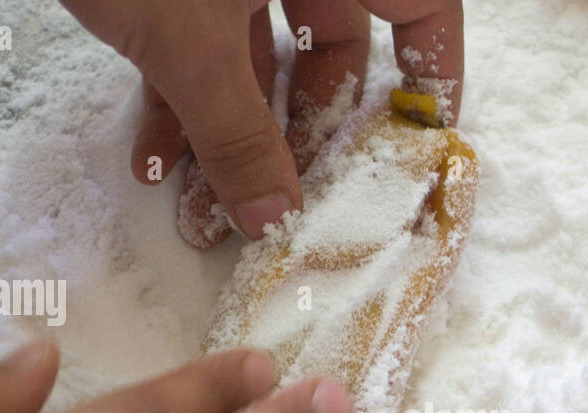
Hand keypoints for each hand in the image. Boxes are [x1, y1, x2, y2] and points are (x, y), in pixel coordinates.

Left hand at [61, 0, 464, 241]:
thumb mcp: (189, 41)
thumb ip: (236, 132)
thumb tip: (274, 217)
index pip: (423, 8)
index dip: (433, 78)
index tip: (417, 148)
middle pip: (335, 49)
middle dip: (298, 139)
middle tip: (277, 207)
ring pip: (260, 54)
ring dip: (228, 137)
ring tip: (197, 213)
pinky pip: (202, 38)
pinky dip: (181, 96)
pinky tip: (154, 158)